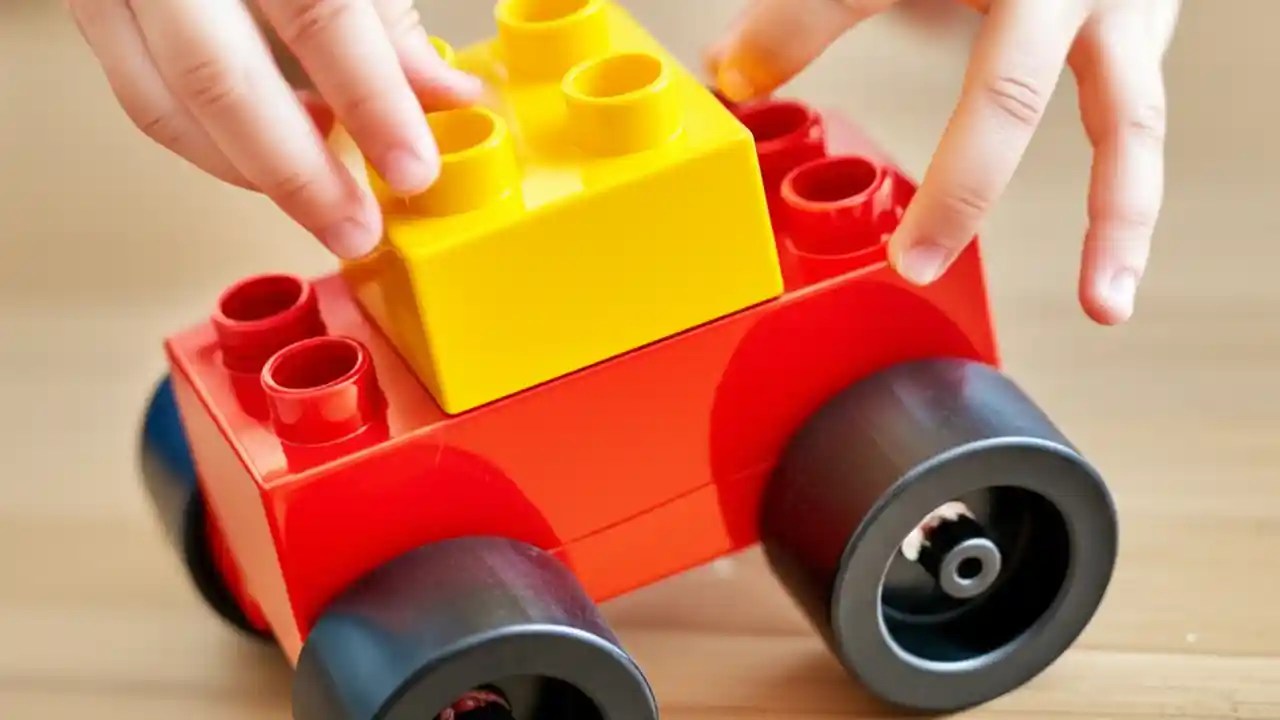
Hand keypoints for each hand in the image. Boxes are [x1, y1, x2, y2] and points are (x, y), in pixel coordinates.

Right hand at [66, 0, 483, 258]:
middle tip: (356, 227)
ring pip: (169, 107)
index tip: (413, 167)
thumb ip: (385, 16)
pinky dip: (212, 145)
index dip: (372, 100)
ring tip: (325, 198)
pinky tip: (271, 156)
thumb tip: (447, 96)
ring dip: (252, 172)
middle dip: (299, 174)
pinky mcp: (92, 8)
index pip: (320, 15)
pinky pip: (145, 99)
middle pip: (222, 80)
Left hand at [706, 0, 1179, 324]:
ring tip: (1102, 304)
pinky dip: (1125, 200)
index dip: (800, 37)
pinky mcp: (1150, 36)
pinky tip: (1110, 265)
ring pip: (1130, 124)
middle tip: (913, 264)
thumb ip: (818, 9)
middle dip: (960, 189)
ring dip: (1118, 221)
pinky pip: (1137, 126)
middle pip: (1010, 95)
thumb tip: (734, 73)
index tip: (742, 88)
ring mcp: (1126, 12)